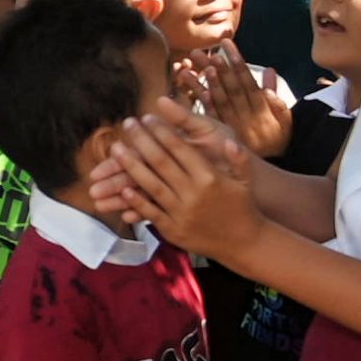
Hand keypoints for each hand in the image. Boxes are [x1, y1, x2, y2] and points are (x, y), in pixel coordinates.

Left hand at [102, 111, 263, 260]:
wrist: (243, 243)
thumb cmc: (242, 206)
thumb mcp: (245, 180)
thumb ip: (239, 159)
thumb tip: (231, 143)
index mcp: (209, 177)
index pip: (180, 149)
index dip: (162, 132)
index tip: (147, 117)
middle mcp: (194, 194)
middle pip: (161, 163)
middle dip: (141, 141)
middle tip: (127, 123)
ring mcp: (181, 213)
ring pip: (151, 186)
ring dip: (131, 166)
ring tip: (116, 148)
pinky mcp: (173, 230)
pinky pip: (151, 213)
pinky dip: (137, 202)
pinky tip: (122, 189)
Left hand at [178, 45, 292, 159]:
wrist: (265, 175)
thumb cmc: (276, 141)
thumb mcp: (283, 120)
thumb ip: (275, 97)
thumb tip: (270, 70)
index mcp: (261, 109)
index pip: (247, 81)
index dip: (236, 62)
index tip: (225, 45)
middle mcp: (245, 116)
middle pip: (229, 89)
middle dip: (216, 69)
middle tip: (202, 51)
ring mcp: (231, 127)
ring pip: (217, 102)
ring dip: (202, 84)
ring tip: (188, 67)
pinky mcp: (220, 138)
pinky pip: (209, 119)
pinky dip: (199, 103)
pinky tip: (188, 89)